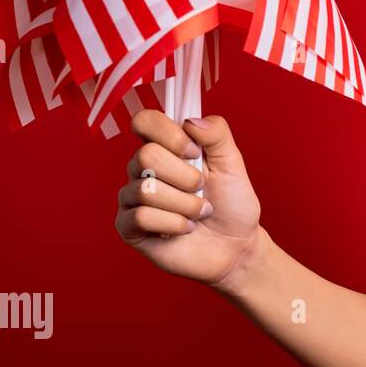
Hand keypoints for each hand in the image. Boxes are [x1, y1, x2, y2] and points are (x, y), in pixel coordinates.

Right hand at [114, 110, 263, 289]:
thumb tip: (191, 121)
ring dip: (186, 205)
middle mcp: (142, 169)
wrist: (236, 245)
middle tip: (201, 189)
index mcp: (164, 148)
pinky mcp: (129, 227)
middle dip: (186, 177)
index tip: (195, 152)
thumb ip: (217, 134)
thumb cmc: (232, 204)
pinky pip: (142, 217)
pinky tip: (184, 229)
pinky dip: (174, 224)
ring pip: (147, 190)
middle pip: (146, 155)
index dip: (170, 135)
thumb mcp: (233, 163)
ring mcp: (132, 198)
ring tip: (198, 213)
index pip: (144, 121)